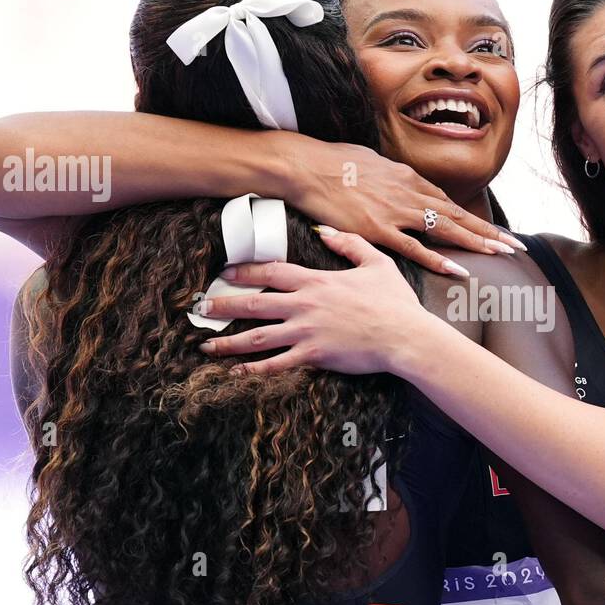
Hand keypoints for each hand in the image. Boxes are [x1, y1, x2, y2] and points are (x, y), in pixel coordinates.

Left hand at [197, 228, 436, 374]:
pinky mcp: (314, 356)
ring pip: (257, 337)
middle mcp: (305, 305)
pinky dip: (254, 369)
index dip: (244, 272)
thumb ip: (349, 245)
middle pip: (254, 303)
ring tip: (206, 345)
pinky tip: (236, 372)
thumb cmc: (395, 302)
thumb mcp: (376, 263)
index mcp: (317, 282)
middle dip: (223, 306)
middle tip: (199, 309)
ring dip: (228, 342)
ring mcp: (307, 332)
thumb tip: (325, 232)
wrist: (405, 336)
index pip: (271, 272)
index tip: (224, 274)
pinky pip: (276, 364)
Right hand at [268, 133, 524, 273]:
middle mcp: (409, 193)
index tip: (497, 232)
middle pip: (458, 216)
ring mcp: (396, 211)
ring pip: (446, 229)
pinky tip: (459, 269)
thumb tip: (400, 183)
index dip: (475, 219)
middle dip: (489, 232)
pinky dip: (438, 259)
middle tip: (515, 246)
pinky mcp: (378, 228)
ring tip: (501, 255)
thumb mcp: (372, 163)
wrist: (306, 166)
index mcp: (408, 178)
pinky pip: (415, 247)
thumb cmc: (333, 163)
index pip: (450, 204)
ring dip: (476, 243)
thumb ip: (392, 178)